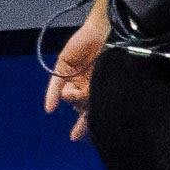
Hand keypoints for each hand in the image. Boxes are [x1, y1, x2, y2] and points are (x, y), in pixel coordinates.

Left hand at [45, 10, 109, 138]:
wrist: (114, 31)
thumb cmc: (119, 57)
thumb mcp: (110, 82)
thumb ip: (95, 100)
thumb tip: (84, 118)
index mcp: (102, 86)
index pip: (93, 109)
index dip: (88, 125)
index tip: (79, 138)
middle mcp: (89, 82)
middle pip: (81, 106)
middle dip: (81, 117)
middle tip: (77, 133)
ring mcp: (76, 74)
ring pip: (70, 95)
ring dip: (75, 99)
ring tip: (78, 93)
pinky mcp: (64, 64)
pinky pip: (56, 83)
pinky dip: (52, 95)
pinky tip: (50, 108)